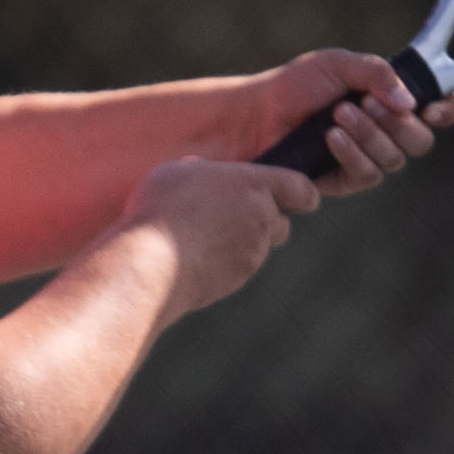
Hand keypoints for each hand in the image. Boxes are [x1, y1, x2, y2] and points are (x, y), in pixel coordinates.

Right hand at [120, 157, 320, 318]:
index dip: (303, 195)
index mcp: (254, 186)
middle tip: (230, 216)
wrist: (151, 264)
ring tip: (200, 237)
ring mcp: (251, 256)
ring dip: (238, 243)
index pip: (301, 190)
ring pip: (257, 248)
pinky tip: (191, 258)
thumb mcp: (178, 172)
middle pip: (280, 223)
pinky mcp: (235, 282)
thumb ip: (204, 172)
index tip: (302, 198)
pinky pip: (236, 269)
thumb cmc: (162, 210)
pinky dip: (221, 264)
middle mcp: (261, 221)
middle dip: (264, 221)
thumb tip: (205, 174)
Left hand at [253, 49, 453, 190]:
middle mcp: (384, 130)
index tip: (435, 107)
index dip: (444, 110)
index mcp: (389, 99)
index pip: (435, 109)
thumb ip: (376, 72)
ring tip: (338, 115)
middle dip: (398, 123)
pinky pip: (367, 175)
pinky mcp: (345, 179)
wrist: (254, 116)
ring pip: (395, 158)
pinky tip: (331, 139)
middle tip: (367, 104)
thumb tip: (408, 101)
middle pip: (421, 140)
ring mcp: (366, 157)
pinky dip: (353, 154)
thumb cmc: (294, 86)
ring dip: (370, 135)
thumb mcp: (336, 65)